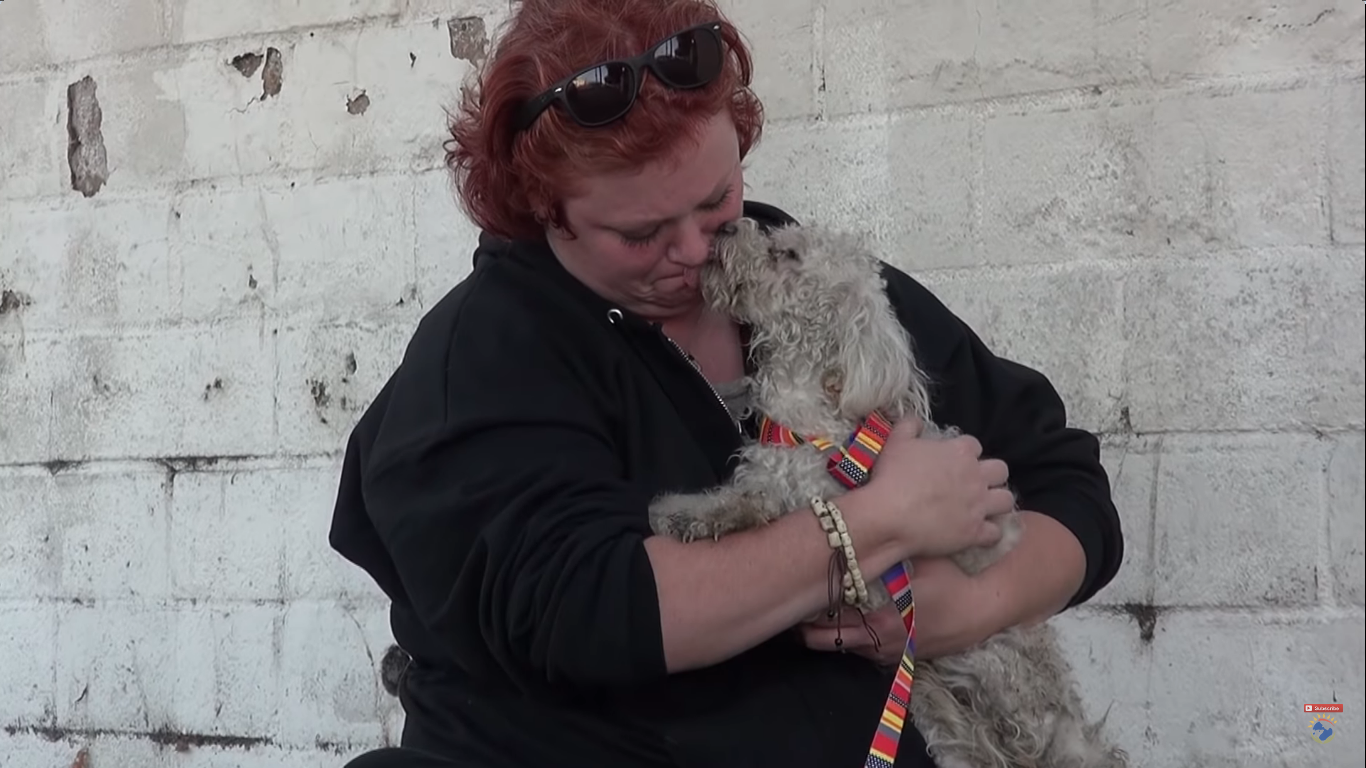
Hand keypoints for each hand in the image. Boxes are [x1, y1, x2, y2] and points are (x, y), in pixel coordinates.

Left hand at [798, 557, 997, 661]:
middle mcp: (887, 644)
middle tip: (794, 623)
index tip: (797, 610)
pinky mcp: (908, 657)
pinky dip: (857, 645)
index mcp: (884, 623)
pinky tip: (846, 634)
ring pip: (856, 652)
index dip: (815, 620)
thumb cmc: (951, 582)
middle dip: (817, 634)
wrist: (985, 609)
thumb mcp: (918, 561)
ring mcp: (898, 654)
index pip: (839, 627)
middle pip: (841, 644)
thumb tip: (861, 537)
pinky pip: (873, 654)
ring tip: (811, 628)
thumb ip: (890, 552)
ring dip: (836, 640)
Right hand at [857, 416, 1013, 558]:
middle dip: (991, 475)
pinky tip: (977, 533)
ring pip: (1007, 500)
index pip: (974, 445)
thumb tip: (917, 421)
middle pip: (1000, 470)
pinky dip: (989, 533)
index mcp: (960, 452)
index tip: (953, 462)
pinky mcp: (975, 532)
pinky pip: (995, 533)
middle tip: (973, 484)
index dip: (965, 453)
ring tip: (982, 508)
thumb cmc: (892, 476)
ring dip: (997, 502)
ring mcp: (979, 506)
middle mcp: (976, 477)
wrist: (888, 515)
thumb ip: (909, 425)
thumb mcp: (896, 441)